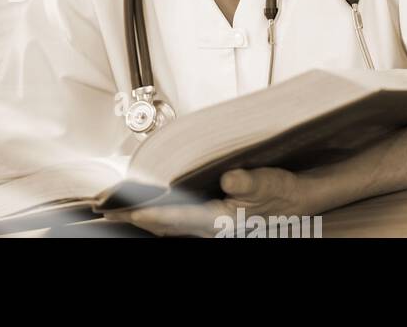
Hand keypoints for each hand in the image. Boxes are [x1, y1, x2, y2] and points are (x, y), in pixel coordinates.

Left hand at [108, 167, 321, 236]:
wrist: (298, 201)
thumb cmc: (281, 191)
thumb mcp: (269, 182)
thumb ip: (249, 182)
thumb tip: (230, 179)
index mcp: (220, 219)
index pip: (177, 218)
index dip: (150, 214)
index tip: (127, 211)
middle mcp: (211, 226)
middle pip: (165, 225)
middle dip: (137, 219)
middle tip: (108, 213)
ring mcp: (210, 226)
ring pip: (169, 226)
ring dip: (146, 219)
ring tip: (119, 213)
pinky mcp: (211, 221)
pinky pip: (177, 223)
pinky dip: (159, 217)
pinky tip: (148, 211)